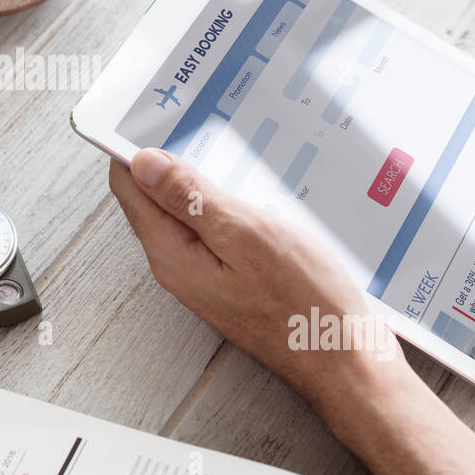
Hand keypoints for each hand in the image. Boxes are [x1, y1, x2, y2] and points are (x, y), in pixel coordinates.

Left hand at [110, 148, 474, 474]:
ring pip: (187, 213)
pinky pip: (215, 231)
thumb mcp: (246, 235)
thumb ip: (191, 199)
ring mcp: (205, 275)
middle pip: (154, 198)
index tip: (159, 113)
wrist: (346, 360)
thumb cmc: (304, 303)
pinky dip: (225, 204)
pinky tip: (251, 188)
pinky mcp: (232, 279)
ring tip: (228, 144)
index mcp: (172, 253)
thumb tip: (143, 163)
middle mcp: (179, 266)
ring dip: (201, 180)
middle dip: (169, 159)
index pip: (129, 187)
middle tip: (198, 118)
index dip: (136, 147)